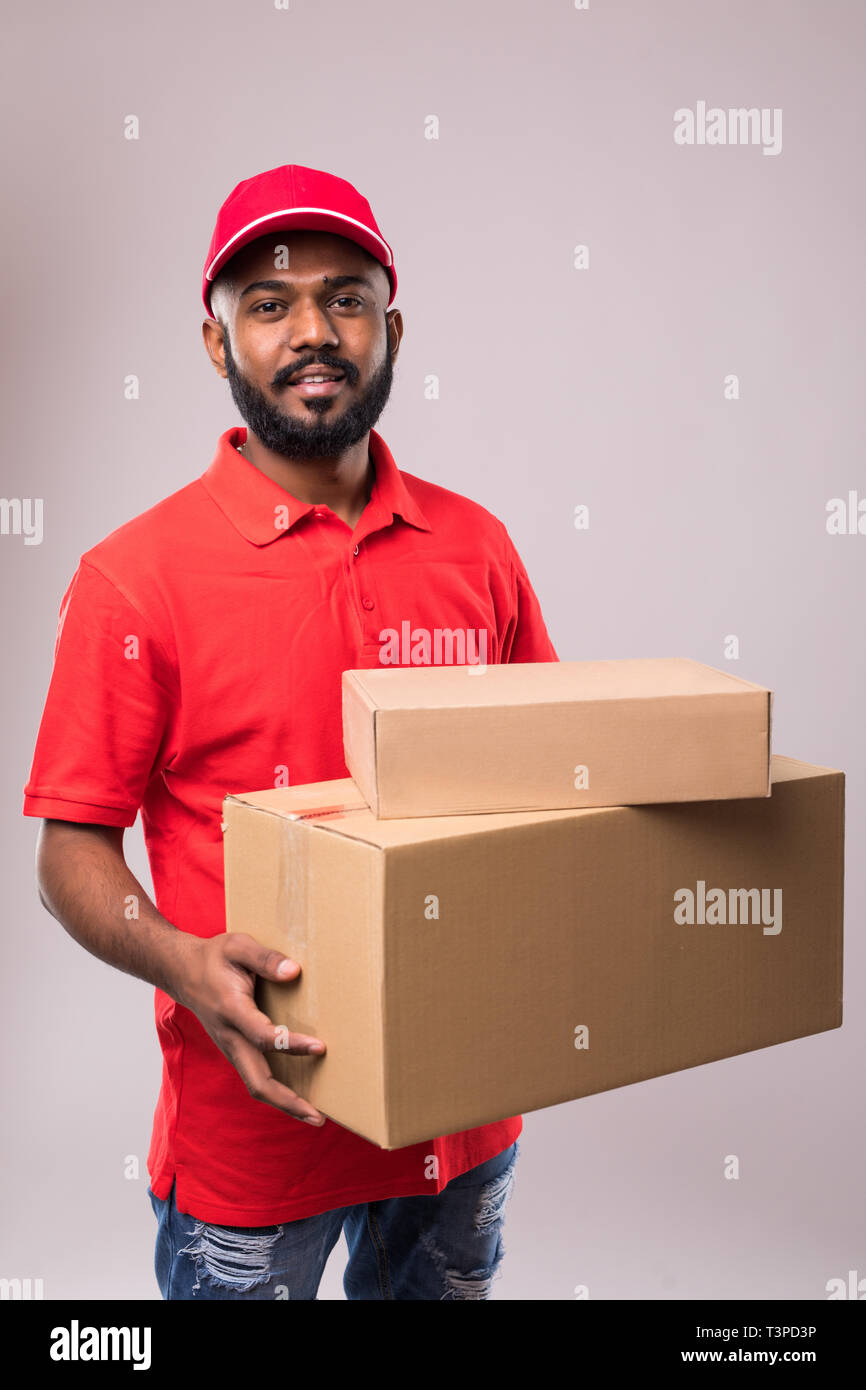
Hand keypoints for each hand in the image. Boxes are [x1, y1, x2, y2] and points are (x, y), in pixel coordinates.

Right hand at [171, 932, 326, 1124]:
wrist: (182, 972)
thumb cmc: (214, 957)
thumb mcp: (238, 946)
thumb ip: (266, 958)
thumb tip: (294, 972)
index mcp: (231, 1009)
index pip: (262, 1035)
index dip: (290, 1044)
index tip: (320, 1047)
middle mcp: (230, 1036)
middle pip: (256, 1081)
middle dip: (287, 1101)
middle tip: (318, 1116)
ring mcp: (231, 1047)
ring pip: (256, 1084)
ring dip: (284, 1103)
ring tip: (315, 1116)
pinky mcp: (236, 1050)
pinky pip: (256, 1076)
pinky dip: (277, 1091)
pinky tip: (299, 1096)